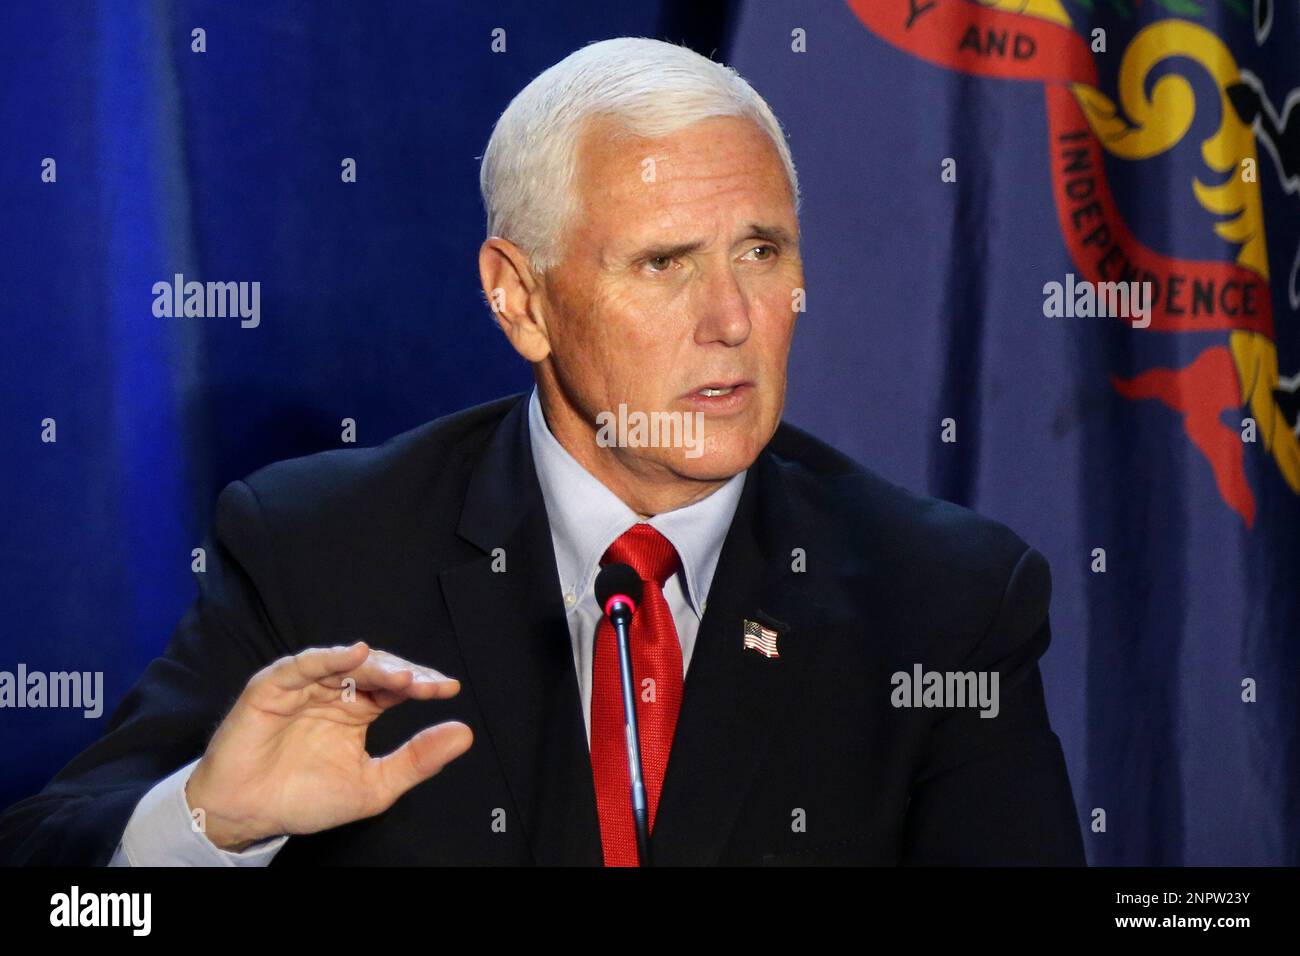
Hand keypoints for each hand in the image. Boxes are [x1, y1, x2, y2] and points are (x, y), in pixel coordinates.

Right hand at [185, 642, 471, 850]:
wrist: (249, 815)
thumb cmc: (305, 799)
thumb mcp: (374, 784)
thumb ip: (417, 760)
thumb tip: (464, 734)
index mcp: (357, 710)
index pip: (396, 688)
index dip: (422, 685)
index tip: (449, 690)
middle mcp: (333, 692)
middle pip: (377, 671)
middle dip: (406, 676)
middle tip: (431, 686)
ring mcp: (304, 686)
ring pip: (347, 664)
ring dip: (378, 668)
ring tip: (405, 678)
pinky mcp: (274, 686)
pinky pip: (305, 665)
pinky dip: (331, 657)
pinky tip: (357, 656)